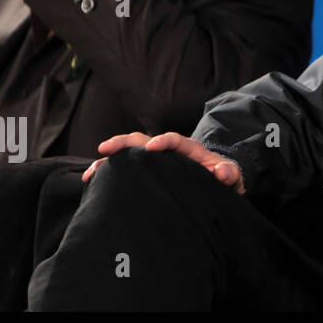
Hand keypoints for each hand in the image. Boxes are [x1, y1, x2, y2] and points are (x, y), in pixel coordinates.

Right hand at [83, 131, 243, 193]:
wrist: (217, 179)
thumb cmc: (224, 177)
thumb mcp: (232, 176)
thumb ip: (229, 173)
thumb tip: (222, 172)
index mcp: (189, 149)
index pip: (175, 140)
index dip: (164, 141)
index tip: (151, 148)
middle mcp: (168, 151)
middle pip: (143, 140)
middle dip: (124, 143)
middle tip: (104, 147)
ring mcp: (155, 160)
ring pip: (130, 153)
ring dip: (110, 159)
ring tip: (90, 173)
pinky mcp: (147, 171)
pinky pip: (126, 168)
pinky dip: (109, 173)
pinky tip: (92, 182)